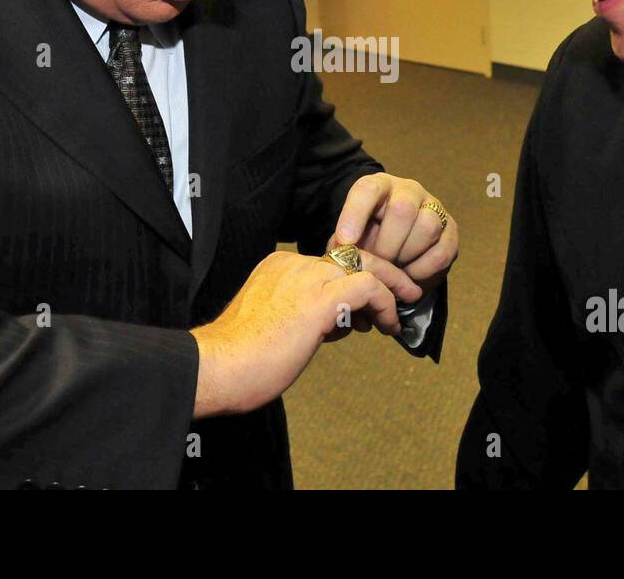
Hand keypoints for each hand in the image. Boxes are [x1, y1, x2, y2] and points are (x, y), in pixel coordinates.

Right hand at [189, 249, 421, 417]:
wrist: (218, 367)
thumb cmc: (240, 359)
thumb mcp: (274, 325)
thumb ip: (303, 315)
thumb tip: (336, 324)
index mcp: (278, 266)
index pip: (330, 263)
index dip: (354, 281)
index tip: (368, 308)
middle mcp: (293, 264)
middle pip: (352, 256)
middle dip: (384, 273)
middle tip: (405, 293)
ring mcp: (307, 278)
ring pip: (366, 266)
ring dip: (392, 289)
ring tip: (402, 313)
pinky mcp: (320, 299)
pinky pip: (368, 287)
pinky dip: (386, 303)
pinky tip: (388, 324)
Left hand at [331, 173, 458, 297]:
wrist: (398, 249)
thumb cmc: (369, 239)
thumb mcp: (352, 237)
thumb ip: (344, 244)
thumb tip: (343, 253)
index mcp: (379, 186)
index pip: (368, 190)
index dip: (355, 215)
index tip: (345, 241)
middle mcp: (409, 190)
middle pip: (403, 209)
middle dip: (387, 244)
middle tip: (377, 262)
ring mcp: (434, 207)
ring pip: (427, 226)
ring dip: (407, 254)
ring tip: (394, 268)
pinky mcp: (451, 230)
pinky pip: (442, 251)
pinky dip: (423, 269)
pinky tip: (409, 274)